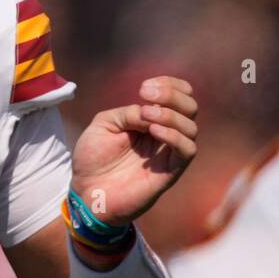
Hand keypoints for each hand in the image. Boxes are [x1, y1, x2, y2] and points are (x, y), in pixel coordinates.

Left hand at [69, 76, 198, 225]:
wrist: (86, 191)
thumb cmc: (93, 158)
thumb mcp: (104, 124)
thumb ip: (128, 113)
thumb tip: (150, 111)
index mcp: (152, 120)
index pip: (179, 96)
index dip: (170, 86)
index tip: (145, 87)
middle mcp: (165, 134)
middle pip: (190, 108)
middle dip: (172, 96)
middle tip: (146, 95)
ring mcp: (168, 153)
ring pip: (191, 127)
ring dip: (170, 115)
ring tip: (146, 115)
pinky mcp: (170, 172)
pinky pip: (187, 151)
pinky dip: (174, 137)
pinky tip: (154, 131)